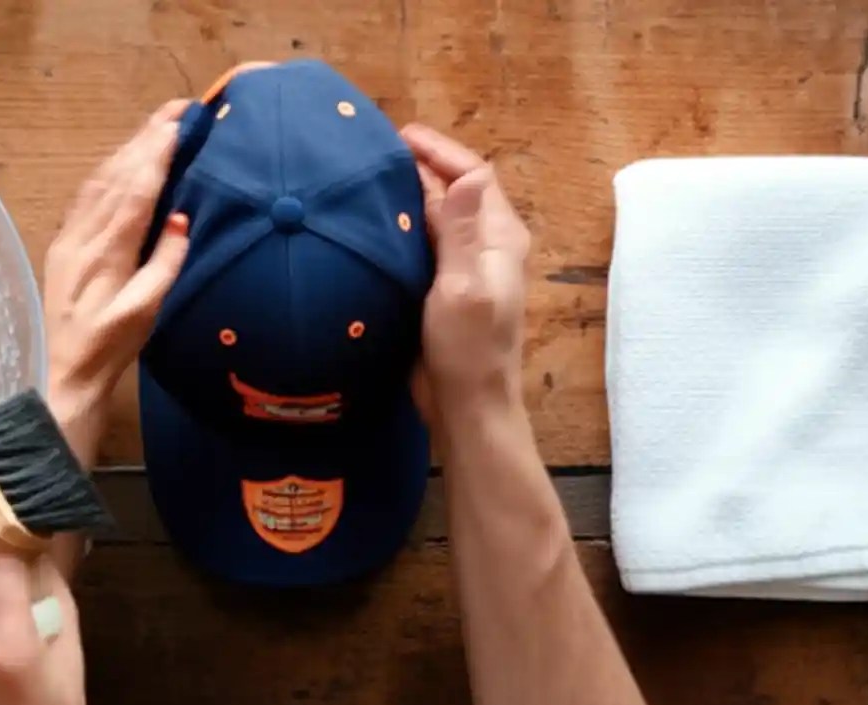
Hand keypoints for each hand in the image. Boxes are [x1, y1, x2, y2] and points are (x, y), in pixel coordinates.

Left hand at [43, 99, 192, 456]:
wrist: (64, 373)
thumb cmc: (111, 347)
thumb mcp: (147, 312)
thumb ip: (165, 264)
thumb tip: (182, 220)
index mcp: (108, 252)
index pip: (137, 189)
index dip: (158, 151)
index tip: (180, 122)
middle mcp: (84, 237)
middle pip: (117, 174)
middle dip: (146, 138)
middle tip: (176, 111)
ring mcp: (70, 239)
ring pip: (100, 181)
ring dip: (128, 149)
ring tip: (156, 127)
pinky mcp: (64, 246)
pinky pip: (86, 196)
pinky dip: (108, 170)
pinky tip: (121, 162)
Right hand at [401, 123, 531, 412]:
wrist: (465, 406)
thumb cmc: (468, 350)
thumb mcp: (463, 287)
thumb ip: (461, 231)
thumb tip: (465, 174)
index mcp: (500, 237)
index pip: (474, 174)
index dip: (439, 150)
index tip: (398, 136)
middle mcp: (486, 243)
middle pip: (455, 188)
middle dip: (421, 164)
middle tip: (373, 151)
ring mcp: (465, 265)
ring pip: (437, 213)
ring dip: (409, 192)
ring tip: (367, 177)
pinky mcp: (443, 286)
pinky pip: (424, 240)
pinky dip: (402, 222)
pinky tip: (372, 220)